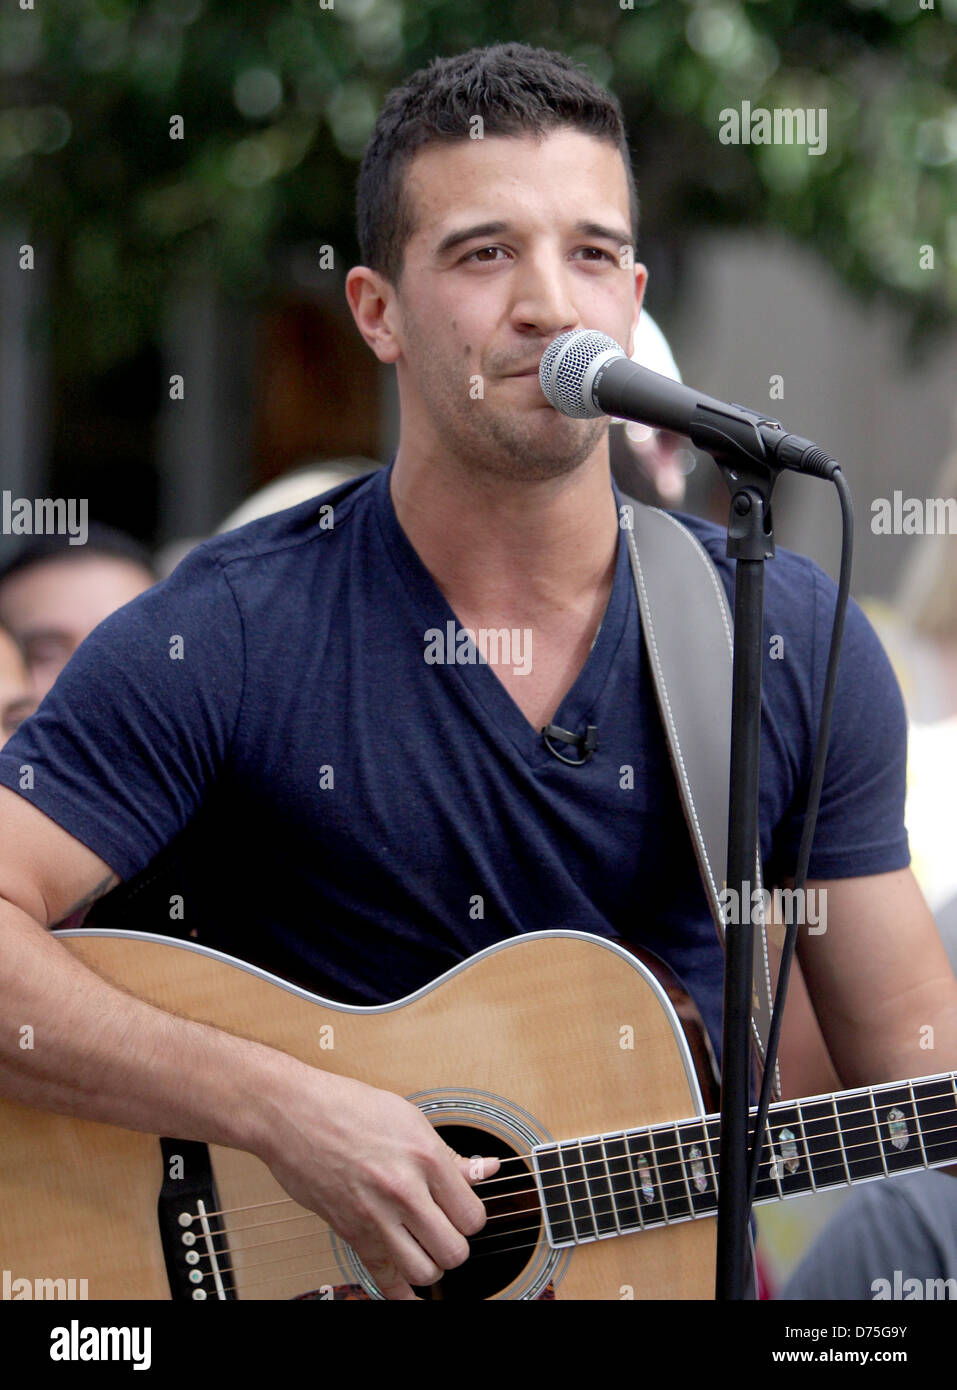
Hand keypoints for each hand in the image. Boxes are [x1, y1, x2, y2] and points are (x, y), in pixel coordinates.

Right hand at [259, 1065, 500, 1299]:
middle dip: (454, 1246)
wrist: (293, 1113)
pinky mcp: (350, 1232)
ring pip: (424, 1272)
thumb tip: (486, 1170)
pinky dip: (399, 1294)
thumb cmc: (348, 1107)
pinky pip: (383, 1278)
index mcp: (425, 1157)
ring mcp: (375, 1215)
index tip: (462, 1212)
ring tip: (424, 1248)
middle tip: (445, 1232)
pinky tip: (407, 1293)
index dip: (471, 1219)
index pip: (473, 1216)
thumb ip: (450, 1155)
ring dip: (429, 1266)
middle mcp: (403, 1190)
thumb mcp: (409, 1118)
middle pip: (454, 1251)